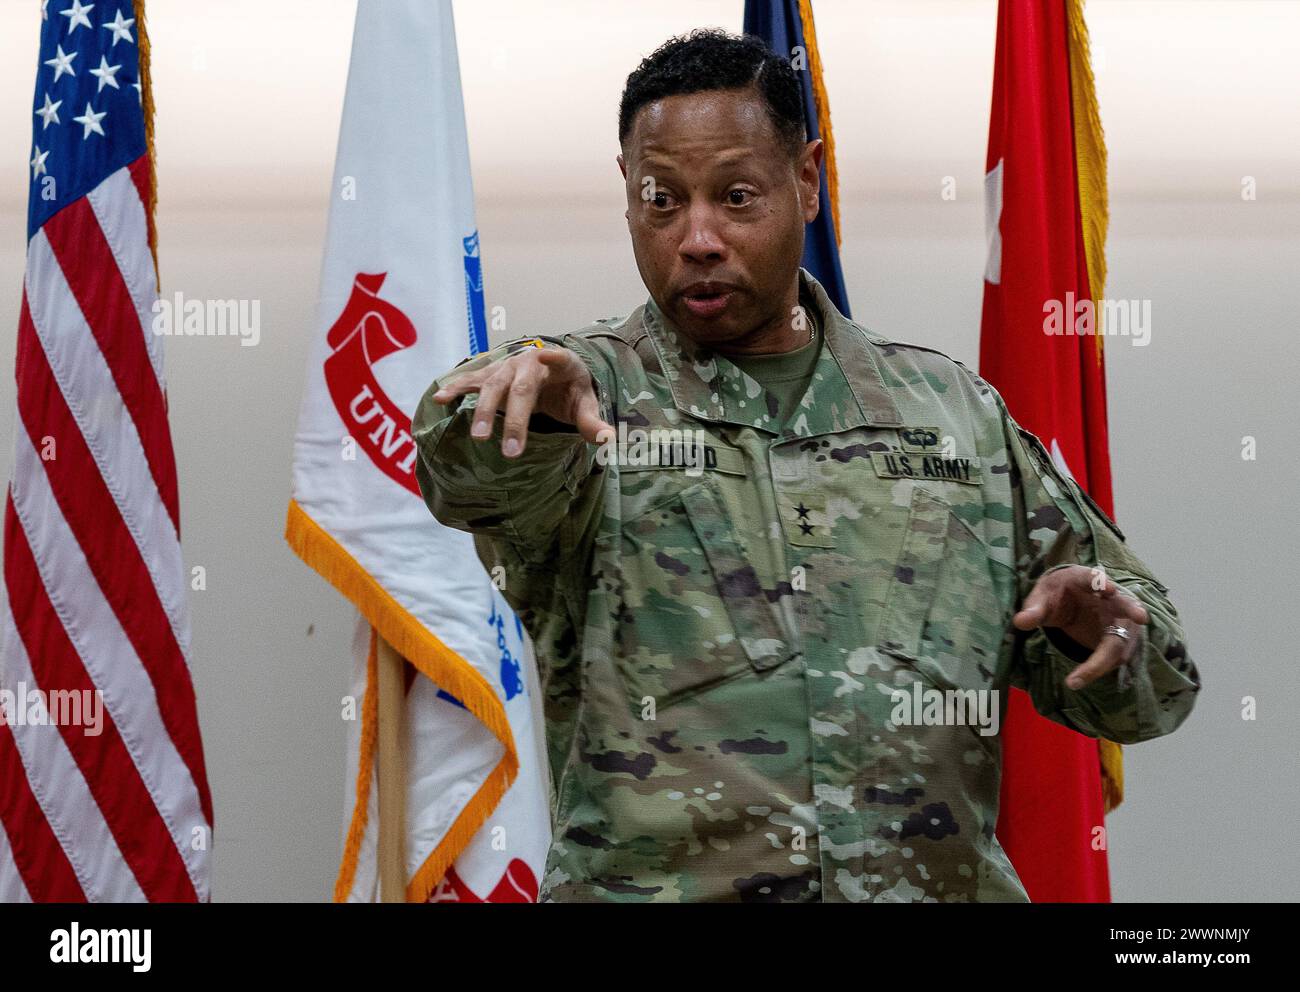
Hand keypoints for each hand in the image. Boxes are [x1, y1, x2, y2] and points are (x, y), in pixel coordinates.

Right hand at [432, 344, 613, 457]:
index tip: (545, 355)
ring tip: (480, 437)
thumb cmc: (570, 391)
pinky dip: (456, 388)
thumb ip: (593, 421)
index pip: (561, 359)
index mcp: (562, 364)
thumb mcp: (585, 404)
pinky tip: (440, 399)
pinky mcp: (491, 374)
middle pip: (521, 387)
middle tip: (511, 450)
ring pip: (494, 385)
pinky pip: (472, 381)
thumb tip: (607, 439)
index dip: (554, 357)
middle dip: (516, 419)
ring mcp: (508, 366)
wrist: (551, 375)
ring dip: (486, 411)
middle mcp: (531, 361)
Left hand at [1011, 565, 1148, 690]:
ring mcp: (1118, 619)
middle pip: (1123, 604)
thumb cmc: (1055, 596)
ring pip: (1120, 638)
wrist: (1068, 602)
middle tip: (1141, 617)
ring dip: (1104, 658)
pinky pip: (1113, 655)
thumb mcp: (1041, 599)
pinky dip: (1097, 668)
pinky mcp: (1119, 638)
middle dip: (1132, 610)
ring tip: (1077, 679)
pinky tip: (1077, 679)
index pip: (1094, 578)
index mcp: (1084, 580)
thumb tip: (1020, 622)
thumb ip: (1033, 610)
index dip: (1102, 583)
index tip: (1110, 589)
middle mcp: (1108, 598)